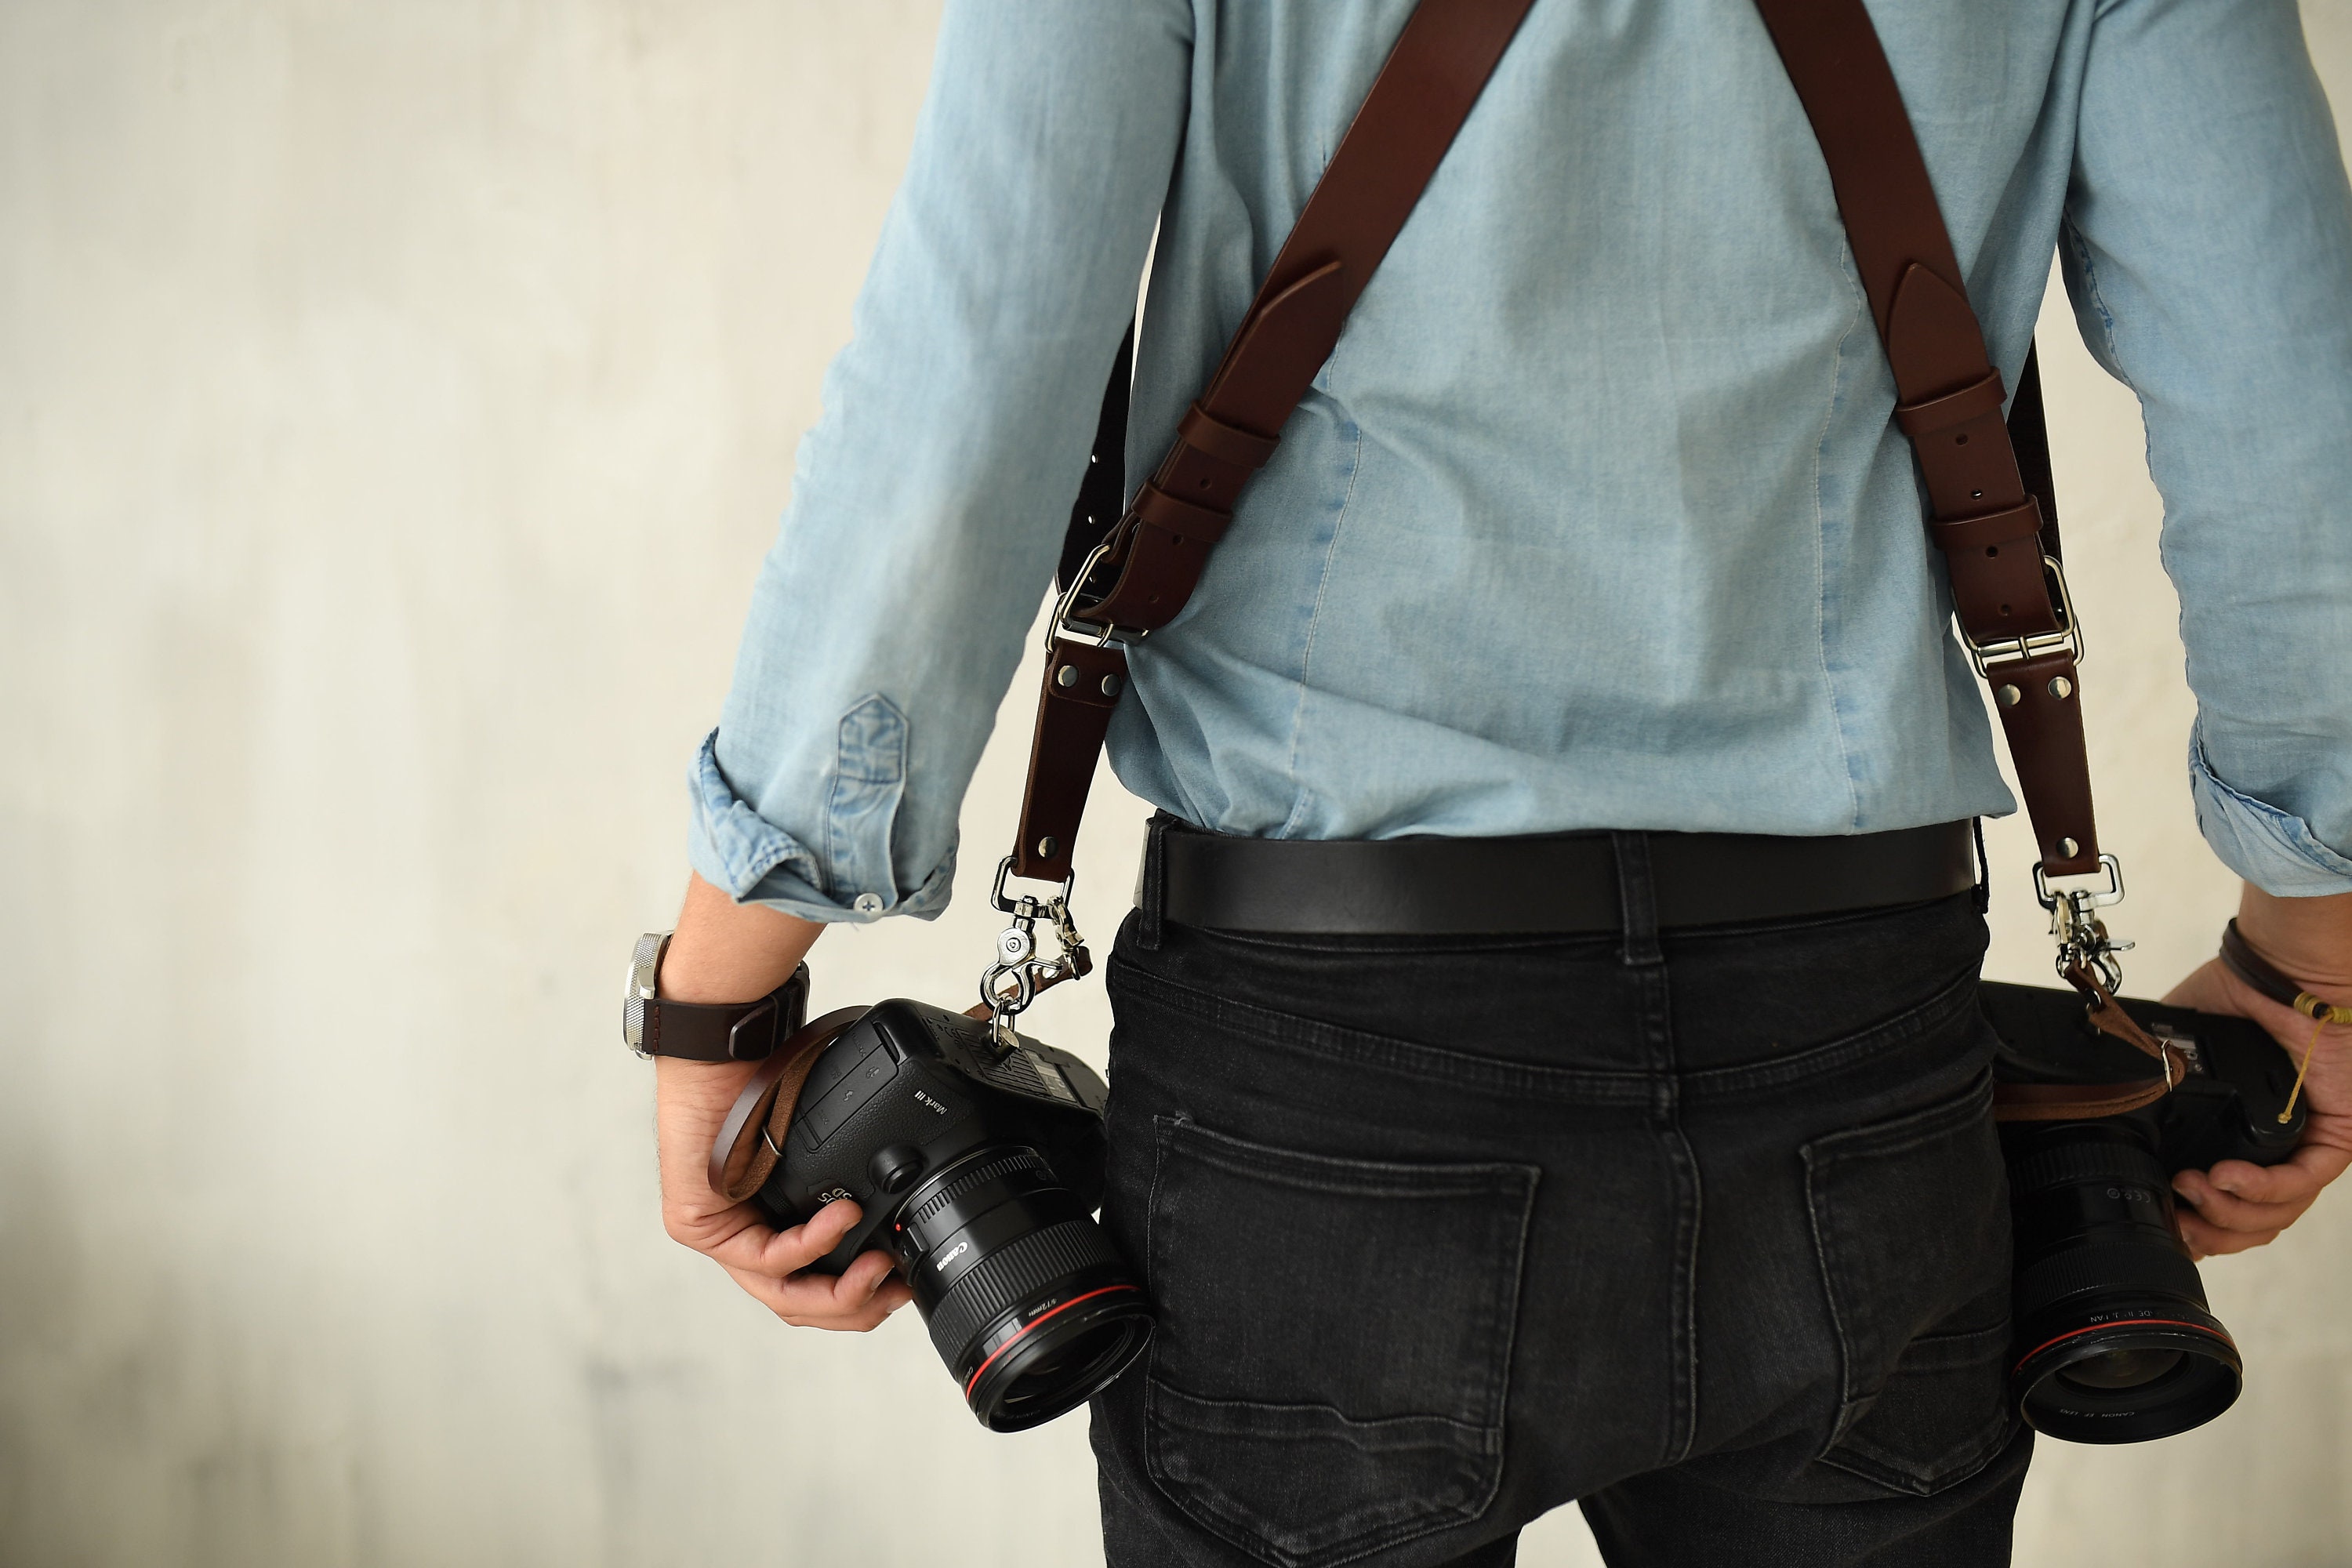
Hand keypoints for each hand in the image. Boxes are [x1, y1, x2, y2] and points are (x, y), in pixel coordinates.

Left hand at [652, 874, 913, 1329]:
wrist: (727, 1047)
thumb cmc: (773, 1075)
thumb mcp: (835, 1131)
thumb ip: (868, 1160)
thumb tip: (933, 1138)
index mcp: (781, 1222)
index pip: (821, 1285)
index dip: (869, 1297)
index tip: (910, 1284)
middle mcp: (749, 1235)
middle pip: (807, 1306)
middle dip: (863, 1306)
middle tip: (899, 1287)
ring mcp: (720, 1235)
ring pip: (786, 1297)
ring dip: (843, 1289)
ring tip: (879, 1264)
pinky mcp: (699, 1227)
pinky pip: (765, 1258)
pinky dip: (814, 1244)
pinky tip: (844, 1217)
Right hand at [2162, 886, 2351, 1260]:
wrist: (2280, 972)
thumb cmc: (2239, 997)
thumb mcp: (2173, 1050)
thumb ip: (2145, 1078)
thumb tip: (2096, 1097)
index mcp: (2235, 1134)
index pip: (2221, 1201)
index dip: (2191, 1222)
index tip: (2160, 1220)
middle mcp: (2274, 1150)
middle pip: (2247, 1224)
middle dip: (2208, 1233)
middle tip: (2176, 1219)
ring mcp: (2307, 1149)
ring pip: (2274, 1216)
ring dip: (2228, 1213)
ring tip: (2194, 1187)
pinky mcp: (2335, 1139)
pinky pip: (2299, 1185)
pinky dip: (2259, 1189)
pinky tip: (2225, 1175)